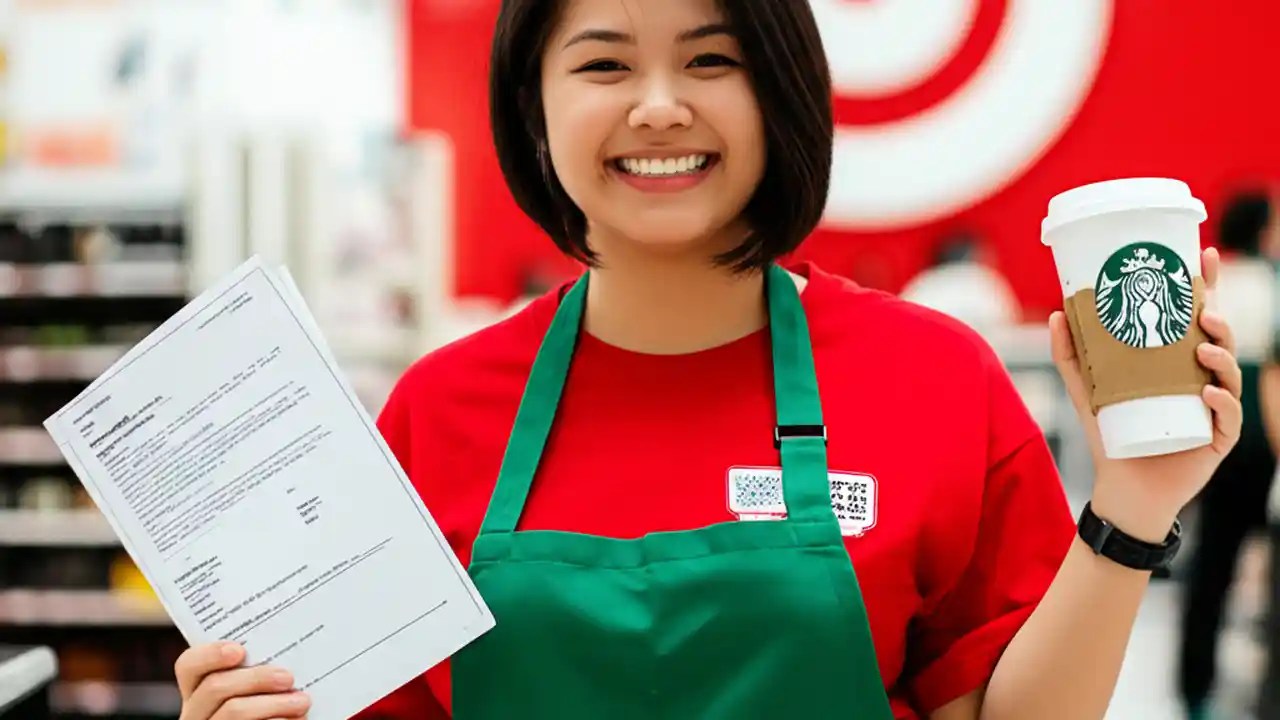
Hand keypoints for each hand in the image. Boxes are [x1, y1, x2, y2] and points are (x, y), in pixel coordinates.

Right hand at [176, 642, 309, 719]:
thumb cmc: (266, 704)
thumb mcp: (253, 688)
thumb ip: (256, 670)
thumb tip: (282, 652)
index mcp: (198, 691)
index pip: (188, 665)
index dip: (210, 654)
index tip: (239, 650)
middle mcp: (196, 712)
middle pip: (214, 687)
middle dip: (255, 678)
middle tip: (288, 677)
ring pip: (232, 712)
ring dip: (272, 703)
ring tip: (301, 701)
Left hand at [1048, 247, 1243, 541]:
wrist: (1124, 488)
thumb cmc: (1109, 435)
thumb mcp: (1086, 390)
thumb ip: (1070, 354)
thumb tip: (1057, 313)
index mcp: (1177, 361)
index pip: (1197, 316)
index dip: (1208, 285)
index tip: (1205, 255)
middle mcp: (1202, 379)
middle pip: (1221, 339)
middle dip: (1218, 319)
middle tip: (1203, 310)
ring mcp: (1214, 408)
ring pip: (1230, 375)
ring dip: (1222, 356)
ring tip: (1203, 347)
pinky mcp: (1218, 438)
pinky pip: (1228, 417)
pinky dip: (1223, 403)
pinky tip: (1210, 393)